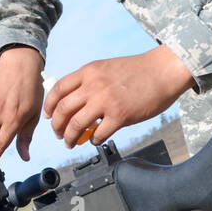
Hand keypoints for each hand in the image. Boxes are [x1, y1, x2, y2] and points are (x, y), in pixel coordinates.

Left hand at [43, 45, 194, 147]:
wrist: (163, 70)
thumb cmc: (138, 70)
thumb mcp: (106, 67)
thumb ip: (89, 81)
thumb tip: (75, 100)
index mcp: (88, 72)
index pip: (58, 89)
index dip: (49, 105)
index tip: (48, 116)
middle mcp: (93, 85)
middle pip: (63, 110)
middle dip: (56, 126)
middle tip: (58, 134)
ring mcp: (106, 101)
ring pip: (76, 124)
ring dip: (69, 137)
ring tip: (70, 143)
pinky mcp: (120, 116)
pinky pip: (98, 134)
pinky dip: (93, 140)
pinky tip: (95, 140)